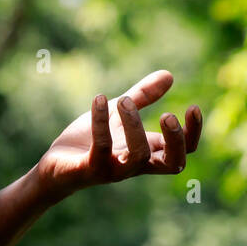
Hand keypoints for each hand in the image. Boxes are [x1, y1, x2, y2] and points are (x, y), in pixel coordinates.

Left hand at [35, 70, 201, 200]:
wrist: (53, 167)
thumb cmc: (87, 144)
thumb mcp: (117, 116)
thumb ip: (142, 97)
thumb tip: (169, 75)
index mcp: (146, 153)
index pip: (183, 151)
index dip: (193, 133)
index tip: (193, 107)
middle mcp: (134, 165)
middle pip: (173, 163)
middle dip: (176, 140)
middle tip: (167, 115)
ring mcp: (113, 169)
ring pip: (138, 156)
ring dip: (135, 126)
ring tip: (125, 100)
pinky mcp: (89, 168)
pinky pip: (101, 148)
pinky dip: (101, 122)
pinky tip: (99, 99)